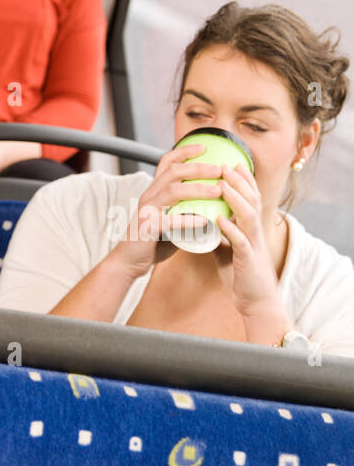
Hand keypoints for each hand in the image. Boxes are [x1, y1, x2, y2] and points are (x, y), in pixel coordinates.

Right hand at [110, 141, 223, 277]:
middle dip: (198, 167)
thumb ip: (184, 211)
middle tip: (219, 169)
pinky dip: (188, 220)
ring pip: (173, 191)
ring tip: (217, 190)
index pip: (166, 162)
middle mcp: (149, 196)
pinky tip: (204, 221)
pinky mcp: (148, 228)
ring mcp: (148, 210)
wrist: (128, 260)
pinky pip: (170, 221)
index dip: (184, 152)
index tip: (203, 146)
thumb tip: (212, 207)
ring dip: (197, 189)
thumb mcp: (169, 219)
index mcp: (154, 191)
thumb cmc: (152, 241)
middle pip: (173, 172)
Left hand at [213, 164, 286, 326]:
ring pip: (249, 216)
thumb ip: (221, 234)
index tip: (230, 163)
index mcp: (250, 229)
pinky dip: (231, 230)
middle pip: (252, 200)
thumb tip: (208, 221)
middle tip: (226, 164)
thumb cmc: (242, 275)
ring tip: (223, 184)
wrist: (256, 302)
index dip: (242, 180)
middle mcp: (255, 234)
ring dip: (236, 199)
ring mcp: (254, 246)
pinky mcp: (248, 262)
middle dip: (240, 181)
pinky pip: (241, 243)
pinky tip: (219, 220)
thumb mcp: (229, 249)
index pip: (249, 199)